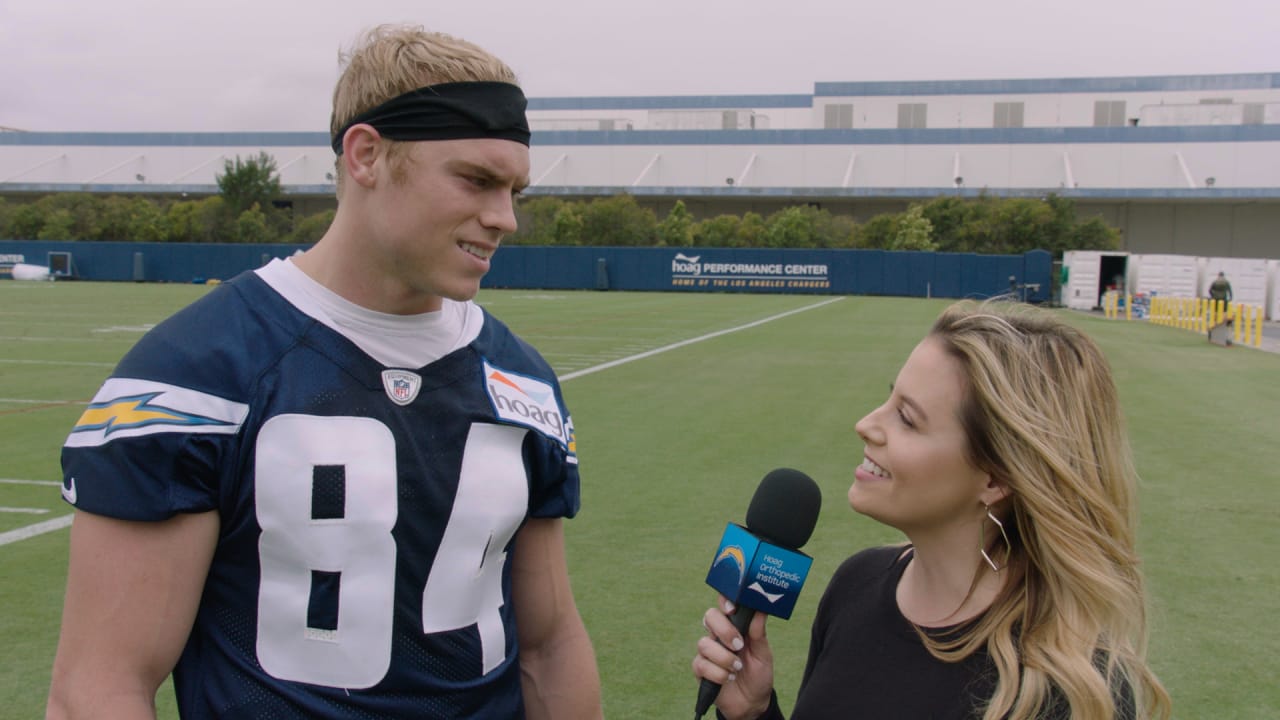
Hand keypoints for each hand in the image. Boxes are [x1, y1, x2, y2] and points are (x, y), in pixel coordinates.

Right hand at [691, 596, 774, 719]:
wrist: (752, 702)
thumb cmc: (758, 674)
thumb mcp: (764, 654)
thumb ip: (759, 633)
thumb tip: (760, 610)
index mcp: (735, 627)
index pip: (724, 606)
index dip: (724, 602)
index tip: (732, 609)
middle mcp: (718, 636)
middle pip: (709, 617)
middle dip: (724, 630)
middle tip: (739, 645)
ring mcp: (708, 652)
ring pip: (704, 643)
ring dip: (724, 657)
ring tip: (738, 667)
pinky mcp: (701, 670)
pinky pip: (701, 664)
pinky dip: (718, 673)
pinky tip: (729, 678)